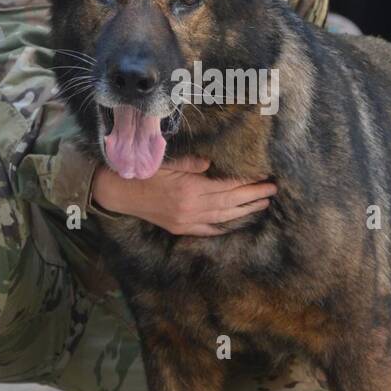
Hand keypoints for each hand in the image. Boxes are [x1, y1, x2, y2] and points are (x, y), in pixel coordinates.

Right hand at [91, 156, 276, 235]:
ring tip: (262, 205)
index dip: (247, 183)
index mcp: (190, 189)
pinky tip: (235, 224)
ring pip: (222, 218)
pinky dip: (223, 227)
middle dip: (253, 197)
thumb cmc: (143, 171)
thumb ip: (192, 162)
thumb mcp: (167, 160)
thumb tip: (212, 164)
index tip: (263, 177)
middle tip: (272, 191)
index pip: (227, 187)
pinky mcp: (179, 228)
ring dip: (244, 212)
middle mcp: (191, 208)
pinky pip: (206, 230)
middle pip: (230, 204)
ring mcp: (185, 221)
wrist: (119, 191)